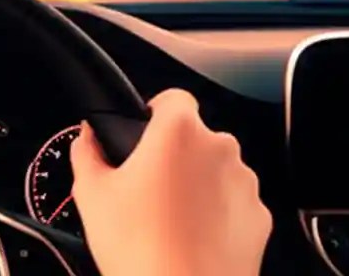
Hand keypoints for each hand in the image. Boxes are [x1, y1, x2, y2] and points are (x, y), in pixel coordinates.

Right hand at [71, 89, 271, 275]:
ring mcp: (245, 183)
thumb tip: (88, 137)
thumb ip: (87, 152)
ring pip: (216, 170)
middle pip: (194, 137)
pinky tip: (193, 239)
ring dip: (198, 186)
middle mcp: (219, 148)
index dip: (154, 115)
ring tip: (169, 222)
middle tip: (148, 192)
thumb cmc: (140, 250)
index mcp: (179, 132)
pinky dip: (219, 215)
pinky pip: (235, 203)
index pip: (172, 98)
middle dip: (174, 157)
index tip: (143, 138)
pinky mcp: (260, 215)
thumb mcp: (92, 195)